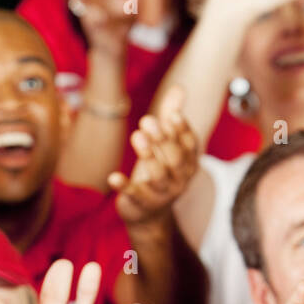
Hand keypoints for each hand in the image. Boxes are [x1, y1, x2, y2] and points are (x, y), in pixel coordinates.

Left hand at [109, 85, 198, 226]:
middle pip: (175, 158)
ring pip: (159, 175)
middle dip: (162, 139)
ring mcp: (161, 194)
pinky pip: (135, 195)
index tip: (171, 114)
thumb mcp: (164, 145)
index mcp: (188, 163)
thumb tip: (179, 88)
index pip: (190, 145)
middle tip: (146, 120)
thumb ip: (170, 117)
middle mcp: (179, 180)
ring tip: (136, 136)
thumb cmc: (157, 171)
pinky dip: (124, 186)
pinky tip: (112, 178)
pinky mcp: (142, 204)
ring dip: (148, 155)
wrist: (147, 215)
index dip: (182, 130)